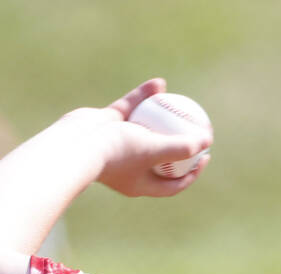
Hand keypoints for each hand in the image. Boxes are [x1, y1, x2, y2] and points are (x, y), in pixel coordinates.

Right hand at [60, 78, 212, 197]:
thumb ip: (181, 148)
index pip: (172, 183)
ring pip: (146, 128)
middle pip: (161, 156)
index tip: (205, 156)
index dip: (191, 172)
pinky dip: (144, 97)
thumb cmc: (116, 153)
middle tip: (196, 129)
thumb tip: (207, 142)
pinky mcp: (106, 123)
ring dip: (163, 115)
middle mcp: (129, 166)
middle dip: (179, 143)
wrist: (73, 144)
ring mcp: (116, 144)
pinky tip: (159, 83)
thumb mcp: (154, 152)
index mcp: (140, 183)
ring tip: (180, 103)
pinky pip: (131, 108)